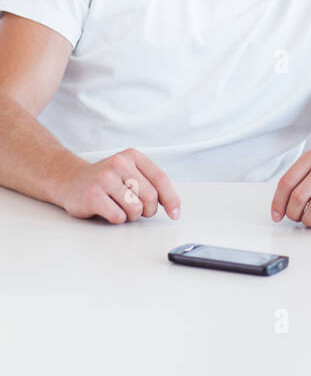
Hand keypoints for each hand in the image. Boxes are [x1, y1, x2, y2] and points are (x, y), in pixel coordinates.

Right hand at [57, 148, 180, 223]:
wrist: (70, 180)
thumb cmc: (105, 180)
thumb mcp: (130, 173)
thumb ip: (151, 184)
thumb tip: (173, 206)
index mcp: (132, 156)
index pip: (160, 179)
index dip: (171, 199)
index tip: (175, 213)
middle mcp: (119, 163)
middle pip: (150, 197)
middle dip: (148, 210)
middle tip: (138, 210)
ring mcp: (104, 178)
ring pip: (135, 208)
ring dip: (131, 215)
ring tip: (120, 207)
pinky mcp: (93, 195)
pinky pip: (118, 216)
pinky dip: (117, 219)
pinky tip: (108, 210)